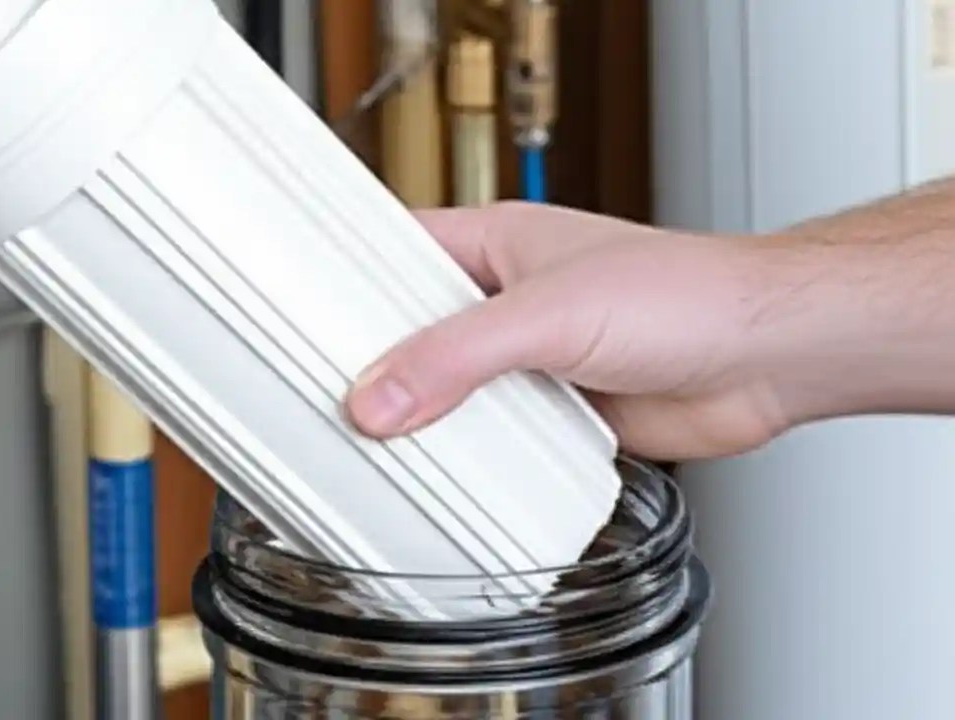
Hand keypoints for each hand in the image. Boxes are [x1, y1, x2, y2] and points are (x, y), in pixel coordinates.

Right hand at [344, 203, 789, 459]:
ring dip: (424, 421)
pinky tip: (443, 476)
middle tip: (329, 397)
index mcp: (495, 243)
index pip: (394, 255)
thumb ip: (457, 357)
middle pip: (413, 334)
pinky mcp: (555, 412)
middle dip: (378, 368)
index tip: (303, 321)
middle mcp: (506, 300)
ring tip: (372, 445)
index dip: (345, 285)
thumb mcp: (549, 315)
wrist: (765, 357)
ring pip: (449, 393)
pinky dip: (469, 459)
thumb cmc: (684, 296)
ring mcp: (529, 359)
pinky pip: (492, 438)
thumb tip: (380, 396)